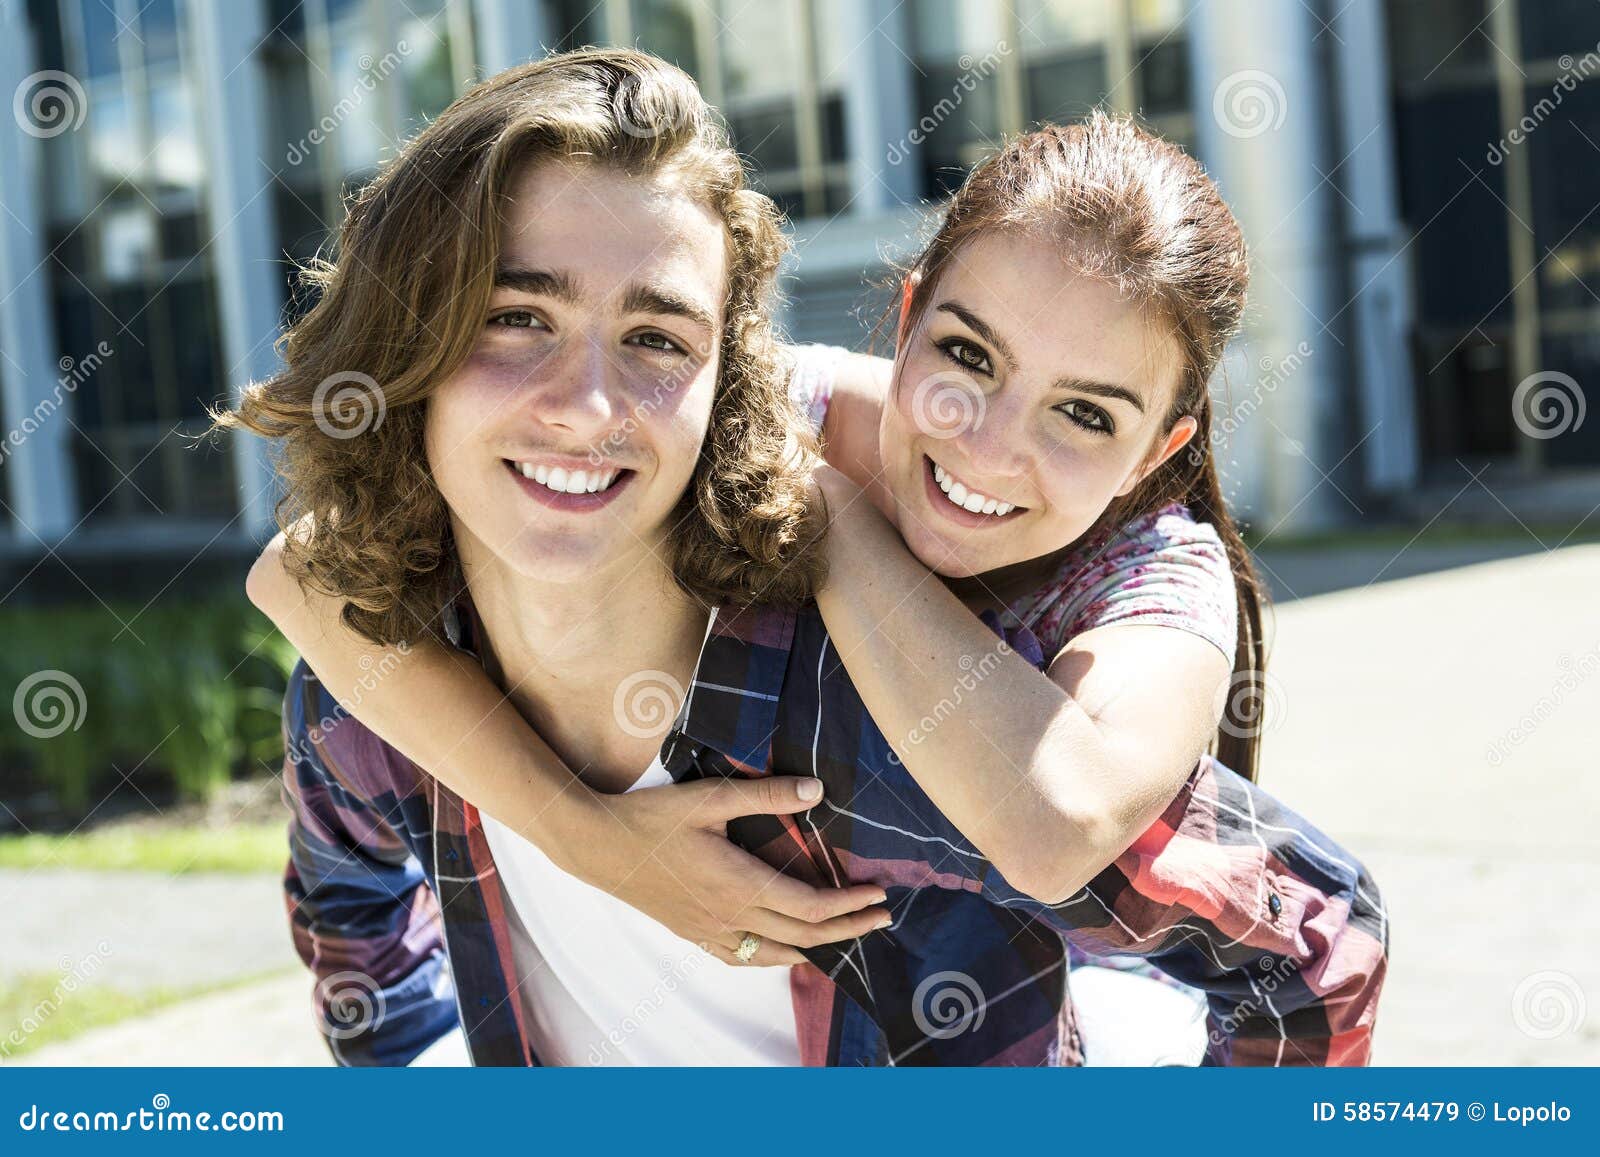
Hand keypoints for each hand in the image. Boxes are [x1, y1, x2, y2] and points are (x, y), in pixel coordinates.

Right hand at [557, 776, 891, 965]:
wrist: (595, 846)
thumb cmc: (650, 819)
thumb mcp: (710, 798)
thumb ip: (766, 795)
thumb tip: (817, 790)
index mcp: (740, 886)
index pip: (811, 907)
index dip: (850, 905)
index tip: (878, 894)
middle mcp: (729, 917)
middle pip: (803, 936)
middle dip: (848, 929)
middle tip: (881, 917)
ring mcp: (709, 931)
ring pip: (775, 954)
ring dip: (816, 948)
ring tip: (843, 935)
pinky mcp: (692, 933)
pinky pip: (743, 959)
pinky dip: (773, 958)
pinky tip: (781, 950)